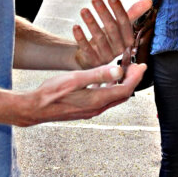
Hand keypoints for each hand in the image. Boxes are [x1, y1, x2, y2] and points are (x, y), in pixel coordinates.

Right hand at [20, 62, 145, 125]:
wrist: (35, 109)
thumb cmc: (52, 93)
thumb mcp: (75, 79)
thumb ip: (98, 74)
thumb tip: (119, 70)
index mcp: (97, 100)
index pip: (125, 89)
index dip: (136, 77)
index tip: (142, 65)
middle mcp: (97, 108)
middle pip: (122, 94)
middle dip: (132, 80)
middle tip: (136, 66)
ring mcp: (91, 111)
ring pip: (114, 97)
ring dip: (121, 84)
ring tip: (124, 70)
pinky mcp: (85, 110)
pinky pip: (104, 99)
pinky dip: (110, 88)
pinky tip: (106, 80)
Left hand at [71, 0, 149, 68]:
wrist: (94, 58)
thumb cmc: (109, 39)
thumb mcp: (121, 26)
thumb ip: (133, 14)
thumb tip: (149, 1)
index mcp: (128, 39)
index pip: (125, 23)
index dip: (118, 9)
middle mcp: (119, 49)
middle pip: (112, 29)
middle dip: (103, 12)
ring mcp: (106, 57)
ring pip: (99, 38)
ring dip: (91, 23)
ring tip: (84, 10)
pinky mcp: (93, 61)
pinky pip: (87, 49)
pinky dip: (81, 38)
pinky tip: (76, 27)